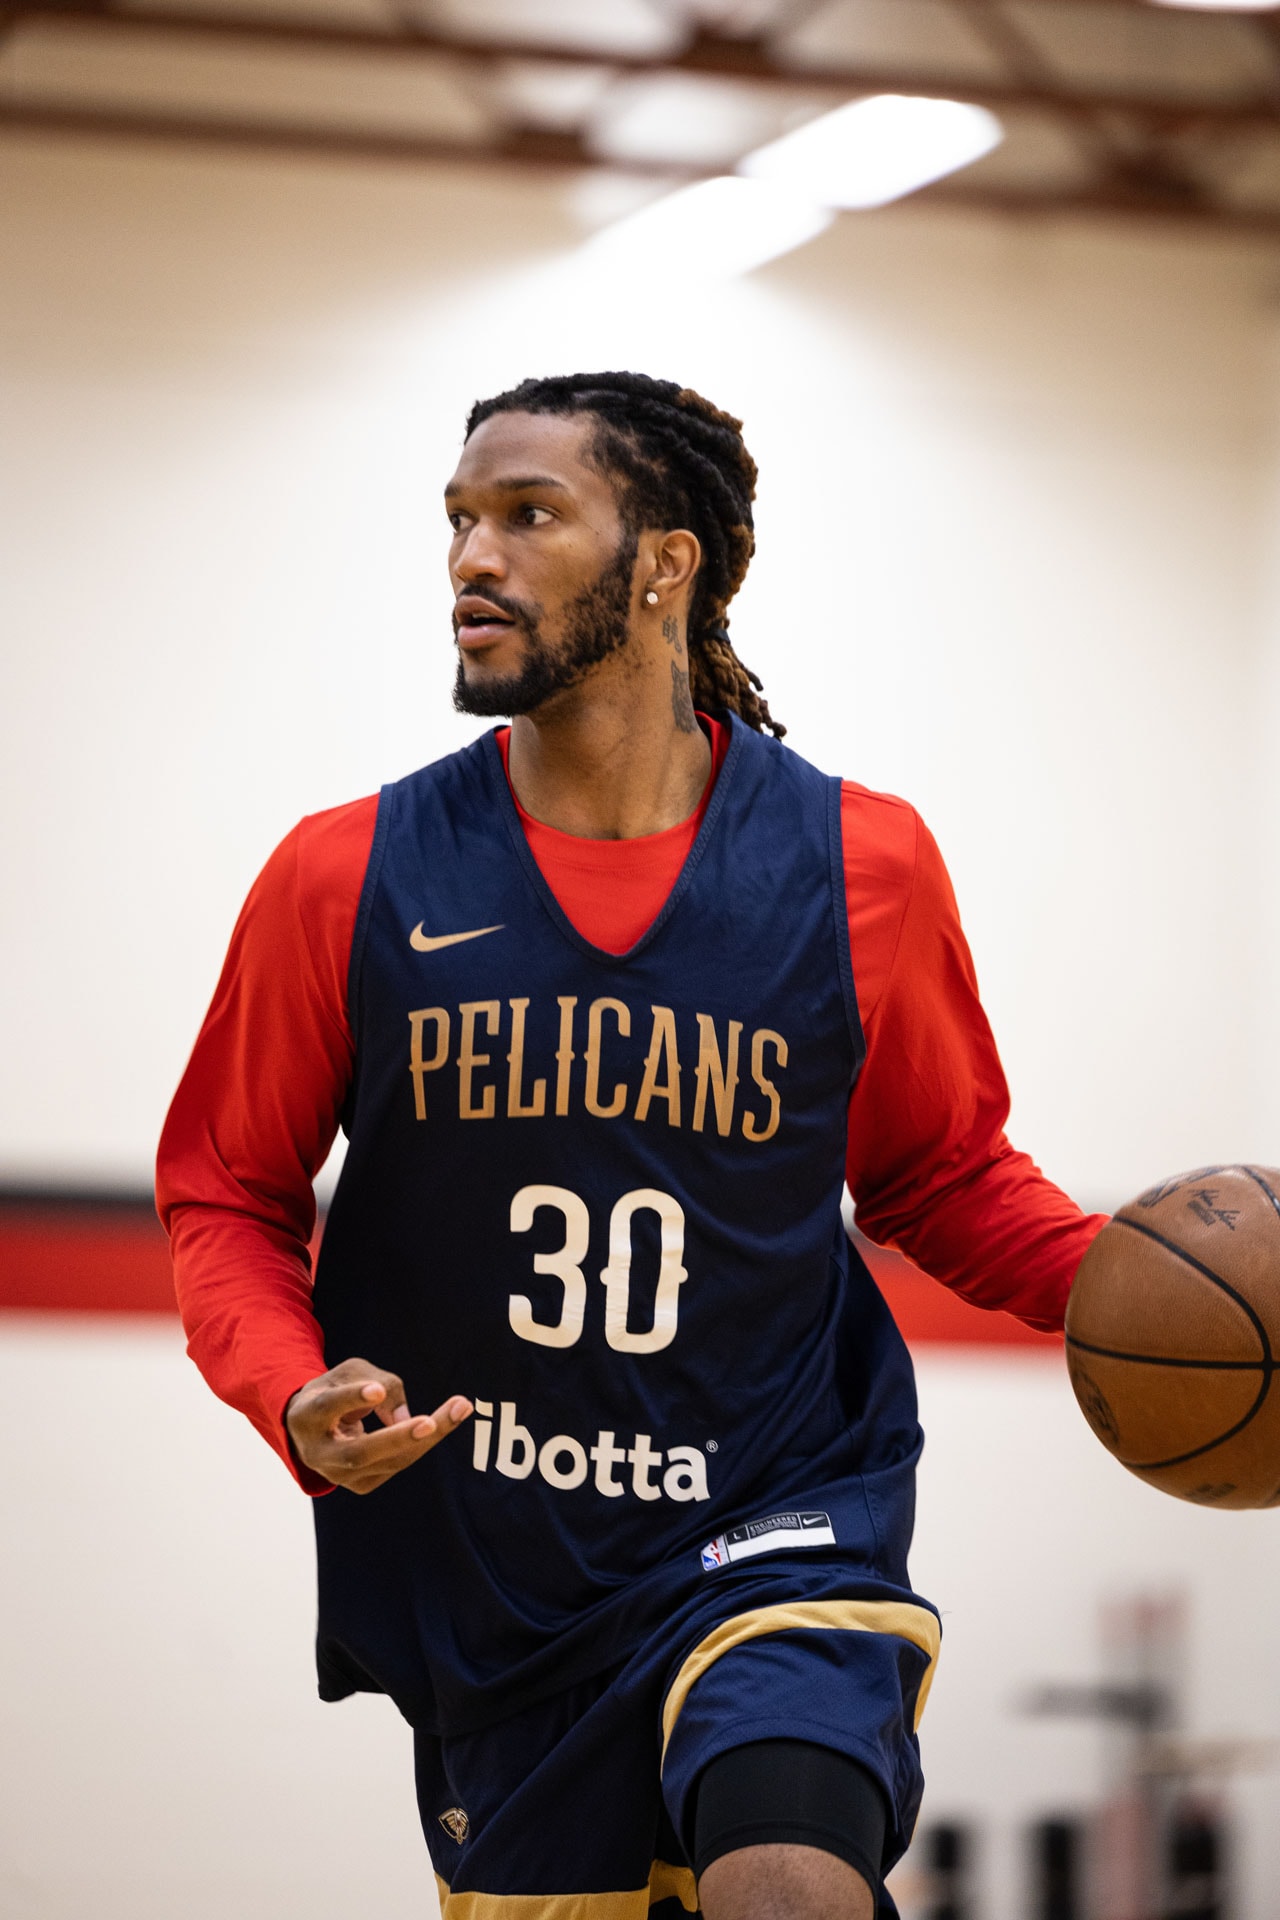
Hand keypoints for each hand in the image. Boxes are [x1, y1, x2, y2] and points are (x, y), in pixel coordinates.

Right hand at [286, 1357, 471, 1494]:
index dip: (352, 1398)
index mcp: (307, 1417)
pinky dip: (422, 1442)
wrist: (311, 1429)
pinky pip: (398, 1464)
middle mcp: (319, 1454)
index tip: (376, 1391)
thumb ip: (378, 1384)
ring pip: (388, 1462)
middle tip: (429, 1423)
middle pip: (360, 1452)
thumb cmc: (334, 1391)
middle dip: (397, 1438)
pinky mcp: (361, 1485)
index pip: (328, 1407)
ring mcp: (339, 1476)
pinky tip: (446, 1421)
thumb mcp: (350, 1373)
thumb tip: (407, 1419)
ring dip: (427, 1438)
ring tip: (459, 1408)